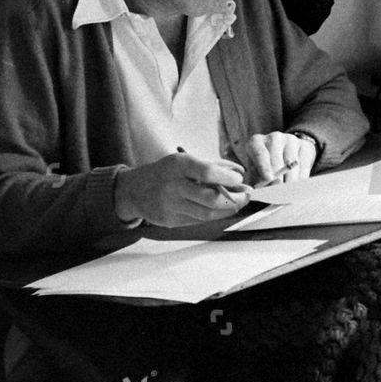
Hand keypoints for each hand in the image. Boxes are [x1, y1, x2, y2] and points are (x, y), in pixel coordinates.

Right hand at [113, 152, 251, 225]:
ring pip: (207, 214)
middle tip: (246, 195)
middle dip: (235, 199)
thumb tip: (239, 172)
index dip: (228, 178)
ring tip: (237, 203)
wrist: (134, 190)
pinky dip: (214, 215)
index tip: (240, 179)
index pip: (207, 172)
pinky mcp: (171, 221)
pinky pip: (198, 220)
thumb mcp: (185, 160)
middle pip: (211, 198)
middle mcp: (173, 186)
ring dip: (228, 210)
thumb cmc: (165, 172)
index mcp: (178, 165)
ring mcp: (171, 206)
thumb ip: (213, 165)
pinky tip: (221, 209)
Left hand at [237, 132, 315, 186]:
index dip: (264, 168)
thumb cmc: (265, 164)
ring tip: (287, 193)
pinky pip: (303, 167)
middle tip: (278, 193)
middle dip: (277, 180)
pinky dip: (300, 179)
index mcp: (256, 142)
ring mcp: (290, 140)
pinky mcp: (304, 147)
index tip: (268, 179)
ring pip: (291, 166)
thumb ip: (257, 178)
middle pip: (277, 161)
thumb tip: (264, 189)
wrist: (285, 150)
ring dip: (289, 182)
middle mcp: (273, 138)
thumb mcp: (256, 169)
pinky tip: (297, 186)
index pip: (260, 155)